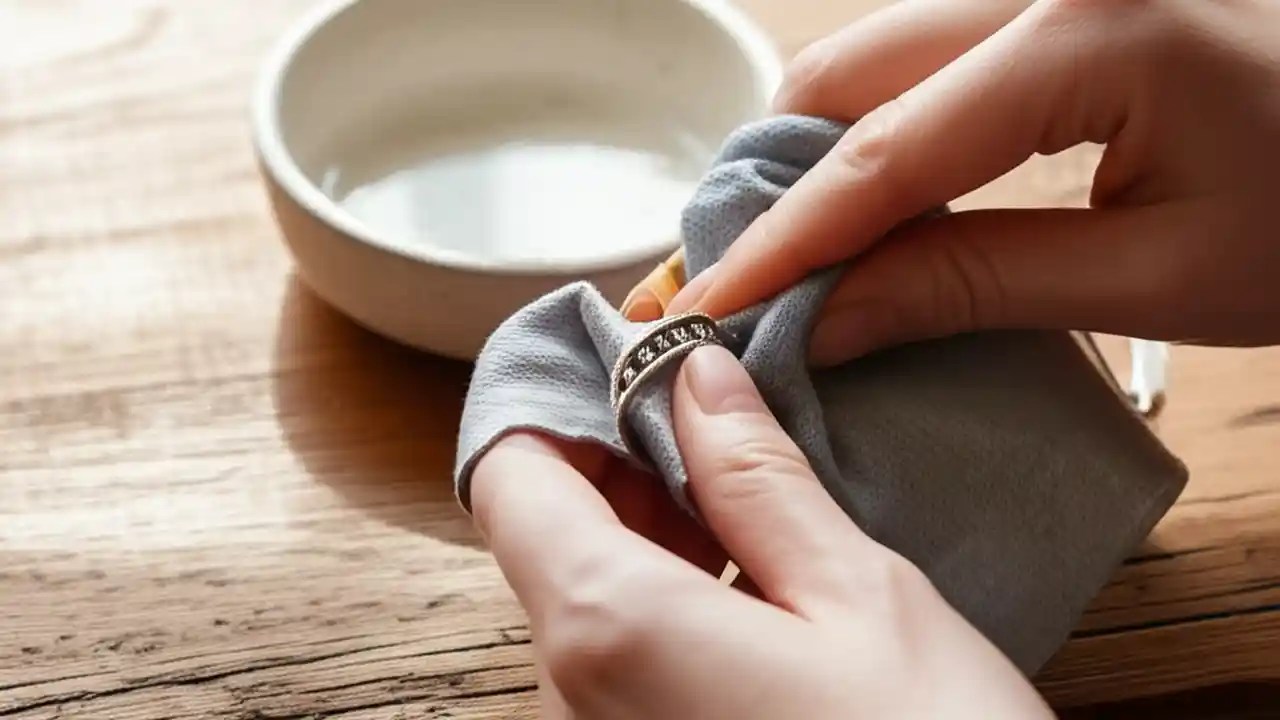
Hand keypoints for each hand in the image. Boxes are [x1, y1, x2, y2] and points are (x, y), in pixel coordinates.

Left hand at [471, 346, 1051, 718]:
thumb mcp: (857, 596)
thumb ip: (758, 478)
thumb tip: (695, 379)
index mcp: (605, 626)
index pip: (510, 470)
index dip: (561, 397)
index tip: (631, 361)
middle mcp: (568, 698)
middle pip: (543, 532)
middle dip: (620, 462)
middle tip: (721, 422)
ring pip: (583, 594)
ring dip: (650, 531)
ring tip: (753, 502)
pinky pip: (616, 657)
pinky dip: (665, 600)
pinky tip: (751, 588)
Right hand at [669, 0, 1279, 363]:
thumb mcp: (1161, 274)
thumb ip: (977, 284)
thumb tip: (831, 319)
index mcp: (1091, 35)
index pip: (887, 153)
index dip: (788, 241)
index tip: (713, 304)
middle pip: (850, 70)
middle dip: (775, 182)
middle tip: (738, 281)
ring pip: (877, 54)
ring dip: (816, 154)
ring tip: (788, 255)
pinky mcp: (1058, 2)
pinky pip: (926, 57)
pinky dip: (875, 132)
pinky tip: (863, 204)